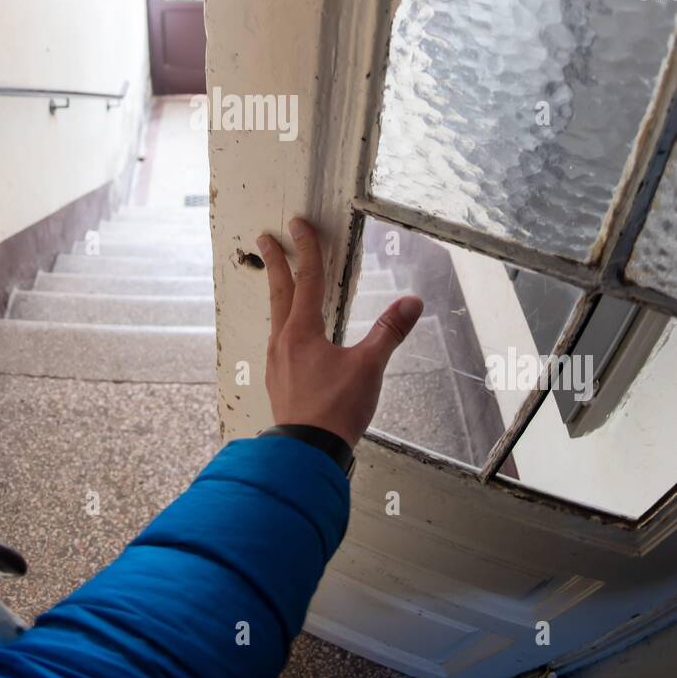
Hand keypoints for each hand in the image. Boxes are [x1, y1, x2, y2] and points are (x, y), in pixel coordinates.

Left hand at [256, 217, 422, 449]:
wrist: (306, 452)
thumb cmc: (335, 409)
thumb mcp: (368, 367)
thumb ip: (389, 332)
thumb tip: (412, 302)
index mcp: (301, 331)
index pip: (306, 280)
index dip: (306, 249)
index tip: (297, 224)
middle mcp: (283, 342)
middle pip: (279, 292)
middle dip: (275, 263)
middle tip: (265, 239)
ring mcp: (276, 362)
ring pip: (275, 316)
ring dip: (277, 293)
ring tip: (277, 282)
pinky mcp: (278, 380)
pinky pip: (277, 340)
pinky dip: (282, 323)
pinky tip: (289, 335)